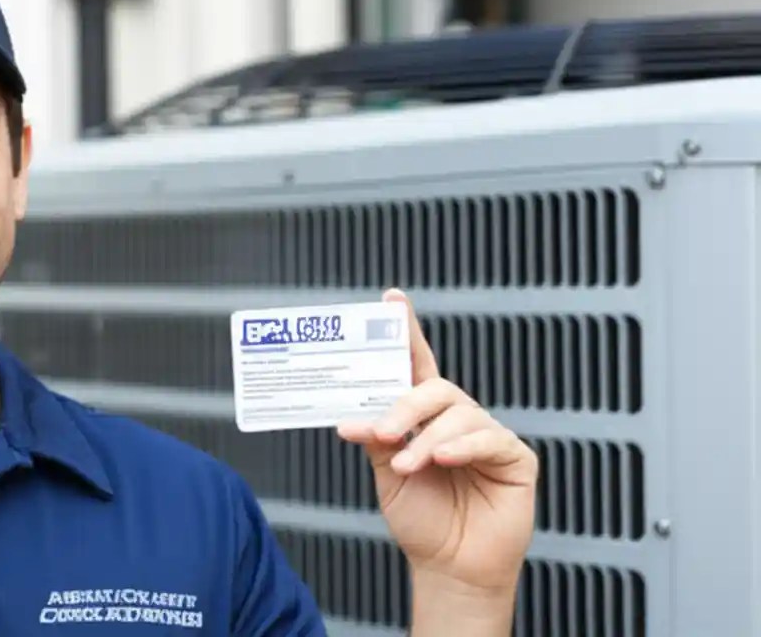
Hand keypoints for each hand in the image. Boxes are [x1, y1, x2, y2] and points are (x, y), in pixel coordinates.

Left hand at [336, 289, 537, 594]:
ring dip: (426, 438)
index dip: (406, 331)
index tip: (390, 301)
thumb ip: (377, 440)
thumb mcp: (387, 475)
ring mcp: (487, 435)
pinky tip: (442, 460)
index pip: (415, 365)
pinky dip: (461, 447)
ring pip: (458, 413)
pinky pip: (489, 439)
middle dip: (403, 406)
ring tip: (405, 465)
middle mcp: (456, 418)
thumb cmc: (422, 519)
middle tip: (380, 431)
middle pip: (434, 387)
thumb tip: (354, 417)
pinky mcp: (515, 457)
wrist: (448, 567)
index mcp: (423, 416)